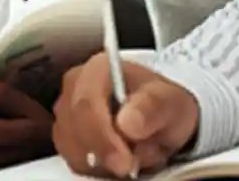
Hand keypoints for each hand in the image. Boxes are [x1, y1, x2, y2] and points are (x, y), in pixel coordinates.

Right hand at [52, 54, 198, 178]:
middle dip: (105, 154)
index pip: (86, 104)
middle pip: (74, 129)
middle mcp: (74, 88)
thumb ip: (153, 107)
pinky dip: (101, 169)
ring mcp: (67, 115)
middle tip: (133, 166)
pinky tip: (122, 159)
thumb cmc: (162, 104)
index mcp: (97, 70)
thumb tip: (128, 122)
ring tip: (136, 154)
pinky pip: (77, 163)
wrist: (160, 118)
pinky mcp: (67, 140)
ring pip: (74, 151)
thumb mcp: (171, 102)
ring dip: (105, 163)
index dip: (101, 135)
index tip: (124, 161)